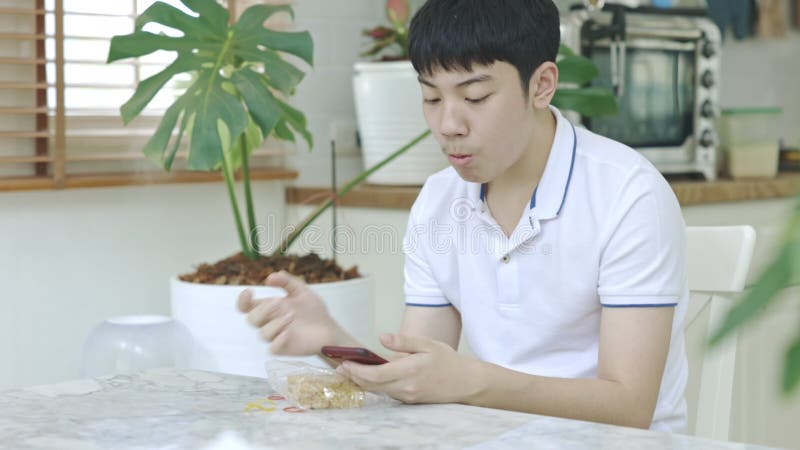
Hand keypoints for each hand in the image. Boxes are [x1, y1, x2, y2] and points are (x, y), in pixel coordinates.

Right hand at [237, 270, 343, 355]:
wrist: (329, 328)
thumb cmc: (313, 310)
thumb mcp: (301, 291)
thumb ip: (287, 282)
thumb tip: (269, 277)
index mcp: (269, 308)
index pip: (247, 306)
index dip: (243, 301)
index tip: (249, 291)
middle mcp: (269, 322)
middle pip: (252, 319)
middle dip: (263, 310)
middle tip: (279, 303)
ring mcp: (276, 336)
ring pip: (262, 334)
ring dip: (275, 324)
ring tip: (292, 316)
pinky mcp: (284, 348)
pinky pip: (273, 348)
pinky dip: (278, 340)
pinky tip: (288, 333)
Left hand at [336, 333, 482, 403]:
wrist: (466, 383)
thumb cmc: (447, 360)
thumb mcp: (427, 344)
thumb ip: (403, 341)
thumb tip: (381, 337)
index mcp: (409, 370)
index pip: (375, 374)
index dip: (356, 371)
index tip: (344, 363)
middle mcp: (406, 387)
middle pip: (372, 386)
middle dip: (354, 377)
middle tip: (340, 368)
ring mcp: (407, 396)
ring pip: (378, 391)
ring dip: (362, 382)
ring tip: (349, 372)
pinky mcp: (410, 400)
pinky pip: (387, 393)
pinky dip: (375, 386)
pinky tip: (369, 378)